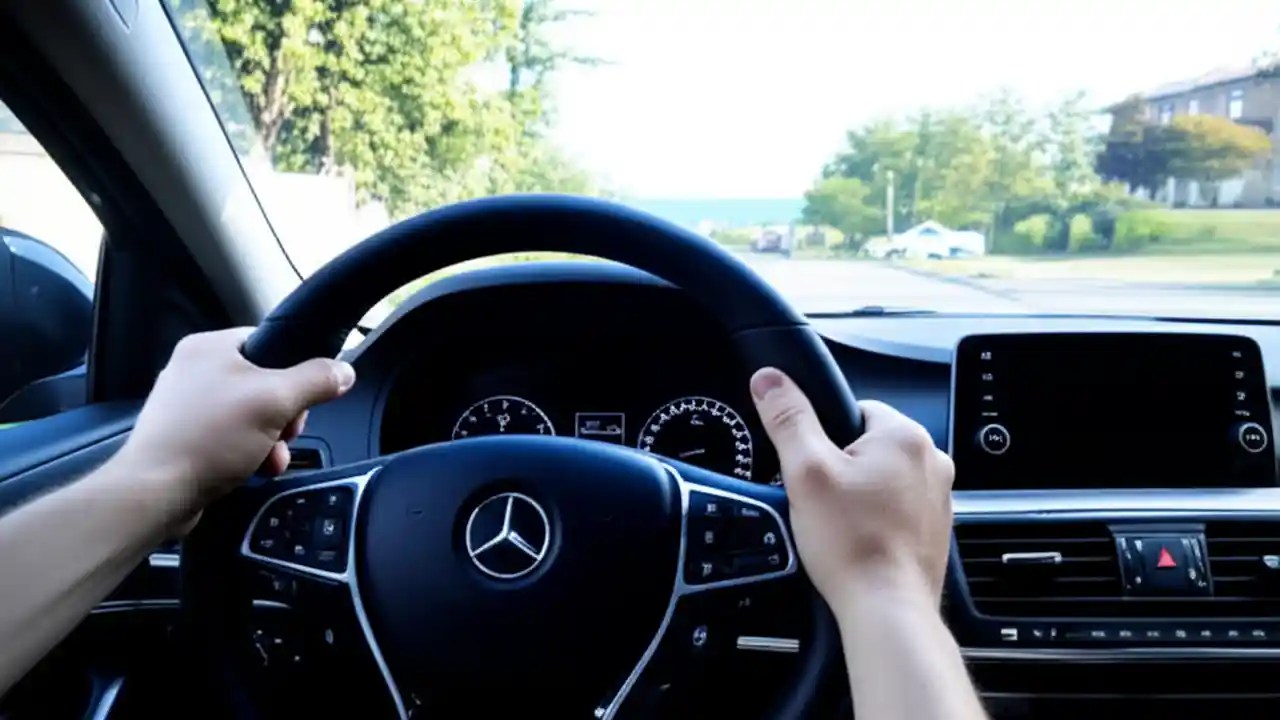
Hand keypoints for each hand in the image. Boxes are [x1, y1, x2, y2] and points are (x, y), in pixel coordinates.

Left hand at [114, 328, 355, 519]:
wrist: (155, 492)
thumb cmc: (209, 438)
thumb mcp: (276, 402)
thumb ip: (316, 380)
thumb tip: (344, 370)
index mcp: (209, 346)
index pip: (270, 343)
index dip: (295, 370)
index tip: (304, 399)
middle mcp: (193, 369)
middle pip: (265, 382)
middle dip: (284, 415)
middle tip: (285, 433)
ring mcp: (186, 404)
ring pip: (251, 413)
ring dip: (271, 438)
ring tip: (270, 458)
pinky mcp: (183, 436)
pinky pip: (230, 436)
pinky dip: (249, 451)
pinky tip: (254, 468)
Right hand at [750, 368, 952, 606]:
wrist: (886, 609)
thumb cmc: (853, 544)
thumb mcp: (806, 471)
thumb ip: (788, 419)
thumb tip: (770, 380)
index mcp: (905, 435)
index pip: (854, 409)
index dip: (823, 436)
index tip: (812, 465)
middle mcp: (932, 461)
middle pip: (868, 446)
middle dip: (841, 468)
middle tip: (821, 499)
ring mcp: (938, 498)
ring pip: (882, 479)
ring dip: (859, 495)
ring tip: (840, 525)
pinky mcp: (935, 530)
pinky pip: (896, 510)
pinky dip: (876, 521)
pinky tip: (858, 541)